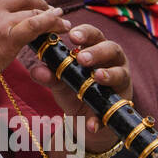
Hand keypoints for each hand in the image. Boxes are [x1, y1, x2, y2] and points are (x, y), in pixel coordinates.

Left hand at [23, 24, 131, 149]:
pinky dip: (100, 117)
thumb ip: (49, 75)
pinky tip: (91, 124)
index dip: (84, 33)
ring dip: (109, 75)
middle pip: (111, 48)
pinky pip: (113, 110)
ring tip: (96, 77)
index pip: (93, 34)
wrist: (85, 120)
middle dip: (97, 52)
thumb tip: (35, 70)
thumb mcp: (60, 82)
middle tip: (82, 57)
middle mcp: (113, 61)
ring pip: (121, 74)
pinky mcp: (122, 105)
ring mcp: (121, 82)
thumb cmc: (74, 90)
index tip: (71, 35)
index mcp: (96, 49)